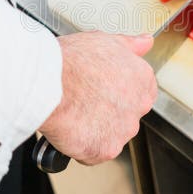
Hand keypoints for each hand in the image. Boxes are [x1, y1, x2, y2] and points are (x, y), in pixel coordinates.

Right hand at [38, 31, 156, 164]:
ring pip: (112, 134)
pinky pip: (95, 153)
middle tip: (84, 101)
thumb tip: (145, 42)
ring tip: (74, 113)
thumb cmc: (71, 61)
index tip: (102, 89)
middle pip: (127, 114)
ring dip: (96, 130)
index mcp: (142, 79)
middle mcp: (139, 106)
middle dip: (108, 111)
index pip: (141, 90)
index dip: (118, 91)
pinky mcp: (106, 150)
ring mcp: (124, 130)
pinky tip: (71, 129)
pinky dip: (82, 146)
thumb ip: (130, 45)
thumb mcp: (104, 40)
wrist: (47, 84)